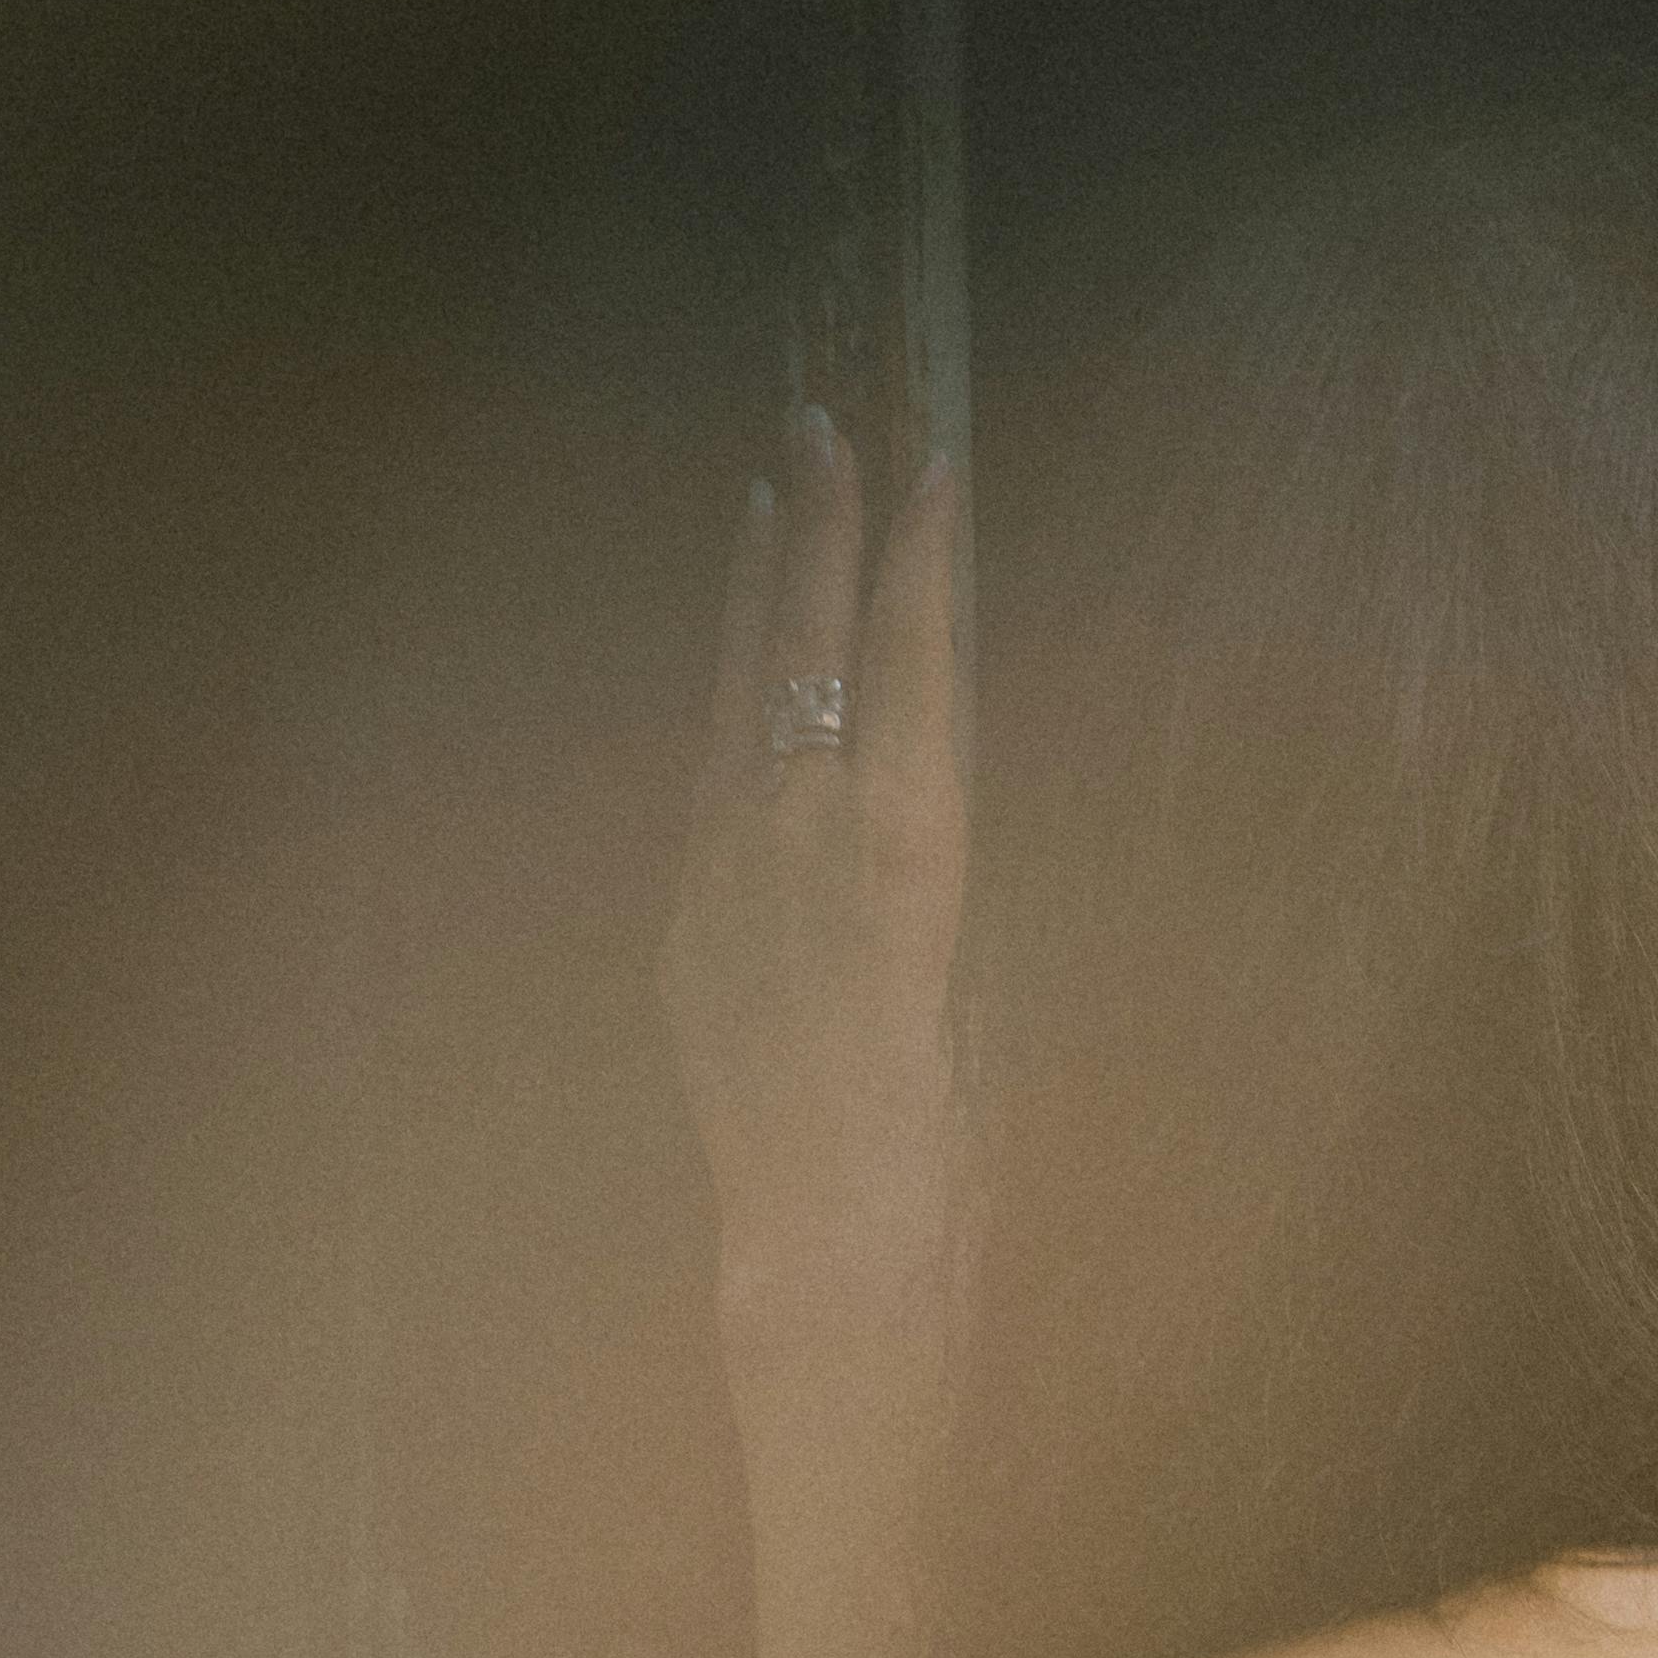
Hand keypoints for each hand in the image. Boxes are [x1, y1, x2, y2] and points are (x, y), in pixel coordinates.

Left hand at [662, 408, 967, 1372]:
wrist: (828, 1237)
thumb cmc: (948, 1135)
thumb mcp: (972, 968)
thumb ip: (929, 850)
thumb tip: (905, 752)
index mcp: (901, 848)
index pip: (908, 661)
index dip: (918, 552)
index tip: (932, 458)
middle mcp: (801, 839)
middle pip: (802, 646)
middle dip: (816, 526)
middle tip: (822, 421)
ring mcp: (727, 874)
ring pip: (737, 695)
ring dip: (755, 589)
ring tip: (766, 493)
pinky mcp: (686, 920)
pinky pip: (711, 778)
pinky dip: (730, 699)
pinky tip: (742, 665)